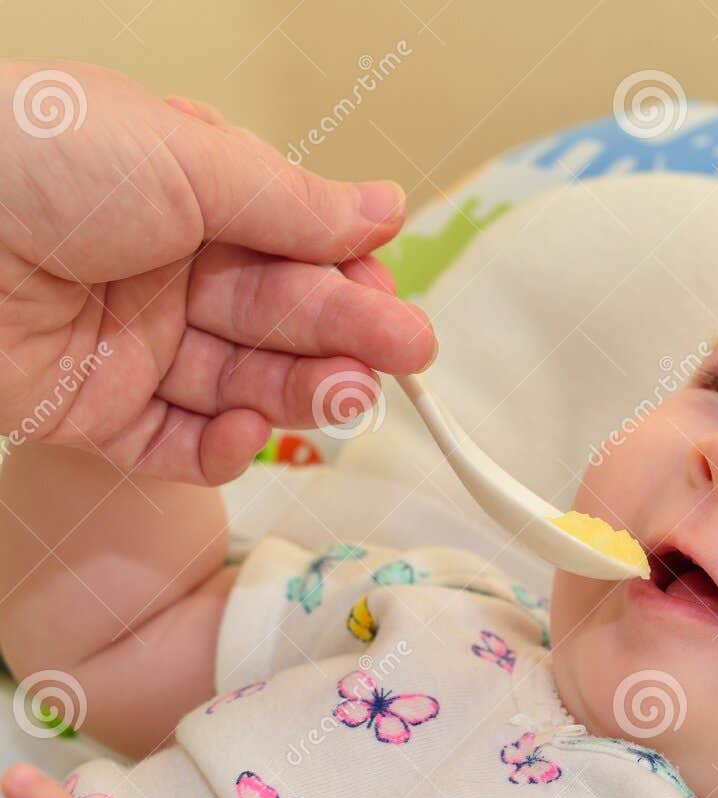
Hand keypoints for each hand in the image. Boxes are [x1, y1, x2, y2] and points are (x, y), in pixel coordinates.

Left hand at [0, 60, 435, 483]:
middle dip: (347, 334)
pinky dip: (222, 447)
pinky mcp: (96, 414)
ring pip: (243, 384)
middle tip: (406, 351)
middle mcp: (162, 269)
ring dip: (305, 394)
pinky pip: (178, 444)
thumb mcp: (184, 155)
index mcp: (182, 194)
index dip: (346, 270)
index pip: (292, 244)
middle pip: (279, 316)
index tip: (389, 283)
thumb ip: (291, 201)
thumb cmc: (30, 159)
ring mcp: (132, 345)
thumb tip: (381, 208)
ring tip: (352, 400)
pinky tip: (246, 430)